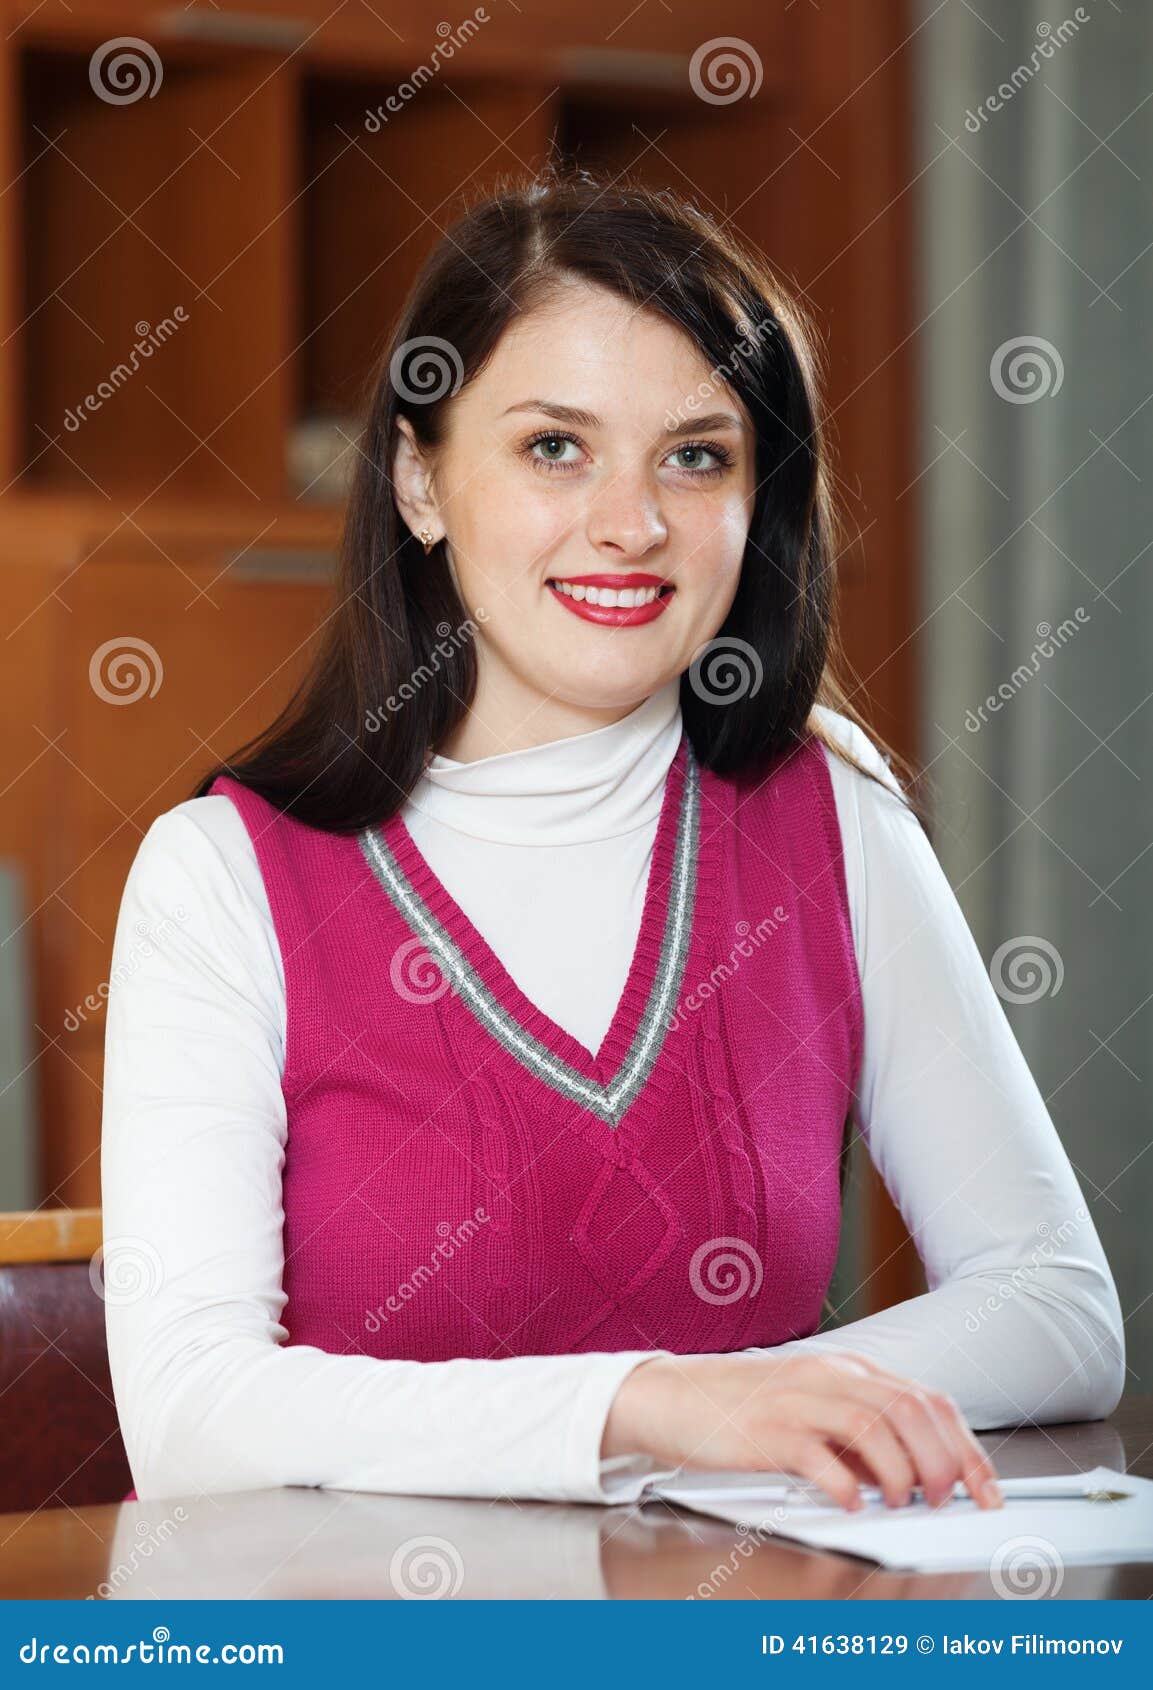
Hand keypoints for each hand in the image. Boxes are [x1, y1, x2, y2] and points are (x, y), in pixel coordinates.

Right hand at [601, 1349, 1003, 1511]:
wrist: (670, 1397)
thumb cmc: (740, 1410)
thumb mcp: (810, 1413)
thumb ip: (856, 1438)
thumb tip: (905, 1477)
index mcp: (846, 1370)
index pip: (925, 1399)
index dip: (964, 1446)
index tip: (986, 1490)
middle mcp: (827, 1376)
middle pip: (909, 1408)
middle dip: (943, 1461)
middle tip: (947, 1501)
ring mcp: (795, 1398)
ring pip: (874, 1423)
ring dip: (901, 1472)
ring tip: (901, 1503)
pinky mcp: (765, 1429)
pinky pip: (817, 1453)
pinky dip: (844, 1484)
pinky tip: (849, 1504)